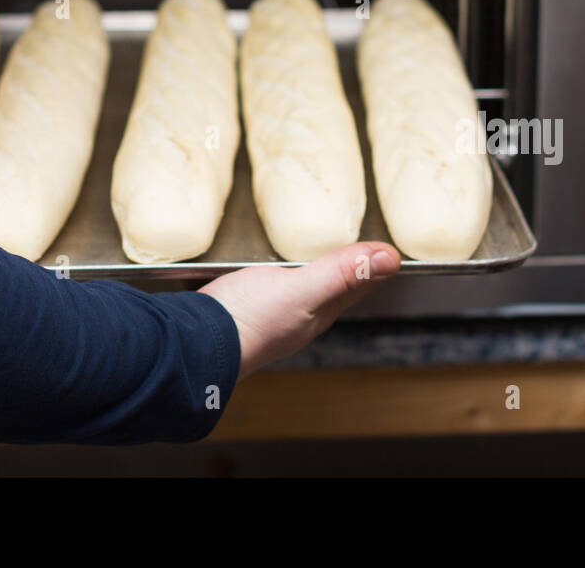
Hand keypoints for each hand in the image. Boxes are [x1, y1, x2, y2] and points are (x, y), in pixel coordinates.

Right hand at [199, 241, 400, 378]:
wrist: (193, 342)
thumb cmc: (248, 319)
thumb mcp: (302, 289)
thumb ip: (342, 272)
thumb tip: (391, 258)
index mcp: (320, 312)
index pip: (358, 285)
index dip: (373, 264)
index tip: (388, 246)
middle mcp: (300, 316)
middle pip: (332, 287)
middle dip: (347, 266)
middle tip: (361, 242)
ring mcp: (272, 313)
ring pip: (304, 286)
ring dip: (315, 267)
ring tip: (322, 248)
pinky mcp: (246, 306)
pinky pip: (275, 283)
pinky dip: (283, 269)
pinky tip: (273, 263)